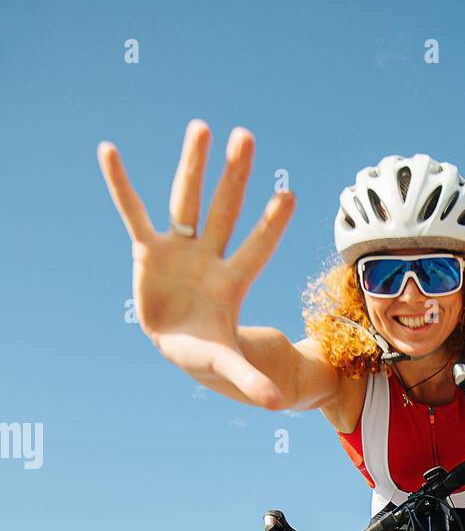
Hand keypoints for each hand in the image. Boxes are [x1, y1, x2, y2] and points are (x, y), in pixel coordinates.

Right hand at [98, 120, 295, 406]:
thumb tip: (275, 403)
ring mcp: (180, 249)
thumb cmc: (207, 350)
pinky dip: (121, 184)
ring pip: (186, 201)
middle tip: (247, 137)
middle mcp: (209, 257)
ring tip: (202, 127)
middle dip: (234, 178)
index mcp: (231, 282)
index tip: (289, 195)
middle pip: (225, 212)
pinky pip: (133, 212)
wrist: (179, 343)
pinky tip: (110, 152)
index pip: (256, 249)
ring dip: (193, 166)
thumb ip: (249, 377)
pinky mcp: (149, 250)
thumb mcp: (225, 364)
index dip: (270, 226)